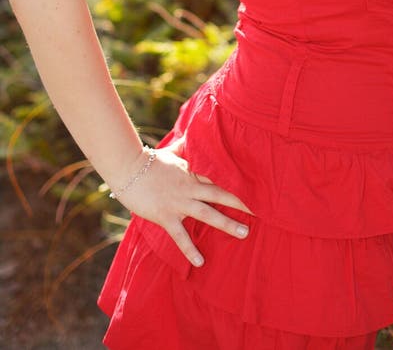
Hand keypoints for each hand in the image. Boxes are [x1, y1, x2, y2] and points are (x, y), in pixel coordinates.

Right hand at [119, 140, 255, 267]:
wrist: (128, 167)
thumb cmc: (147, 160)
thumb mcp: (168, 153)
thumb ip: (180, 148)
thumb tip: (185, 137)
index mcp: (191, 174)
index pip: (216, 181)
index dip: (233, 187)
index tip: (251, 191)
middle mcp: (190, 188)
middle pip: (220, 194)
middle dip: (240, 203)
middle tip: (259, 211)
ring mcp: (179, 203)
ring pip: (208, 213)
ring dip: (227, 223)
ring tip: (244, 232)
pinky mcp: (166, 216)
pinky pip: (181, 235)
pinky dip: (190, 250)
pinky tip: (200, 262)